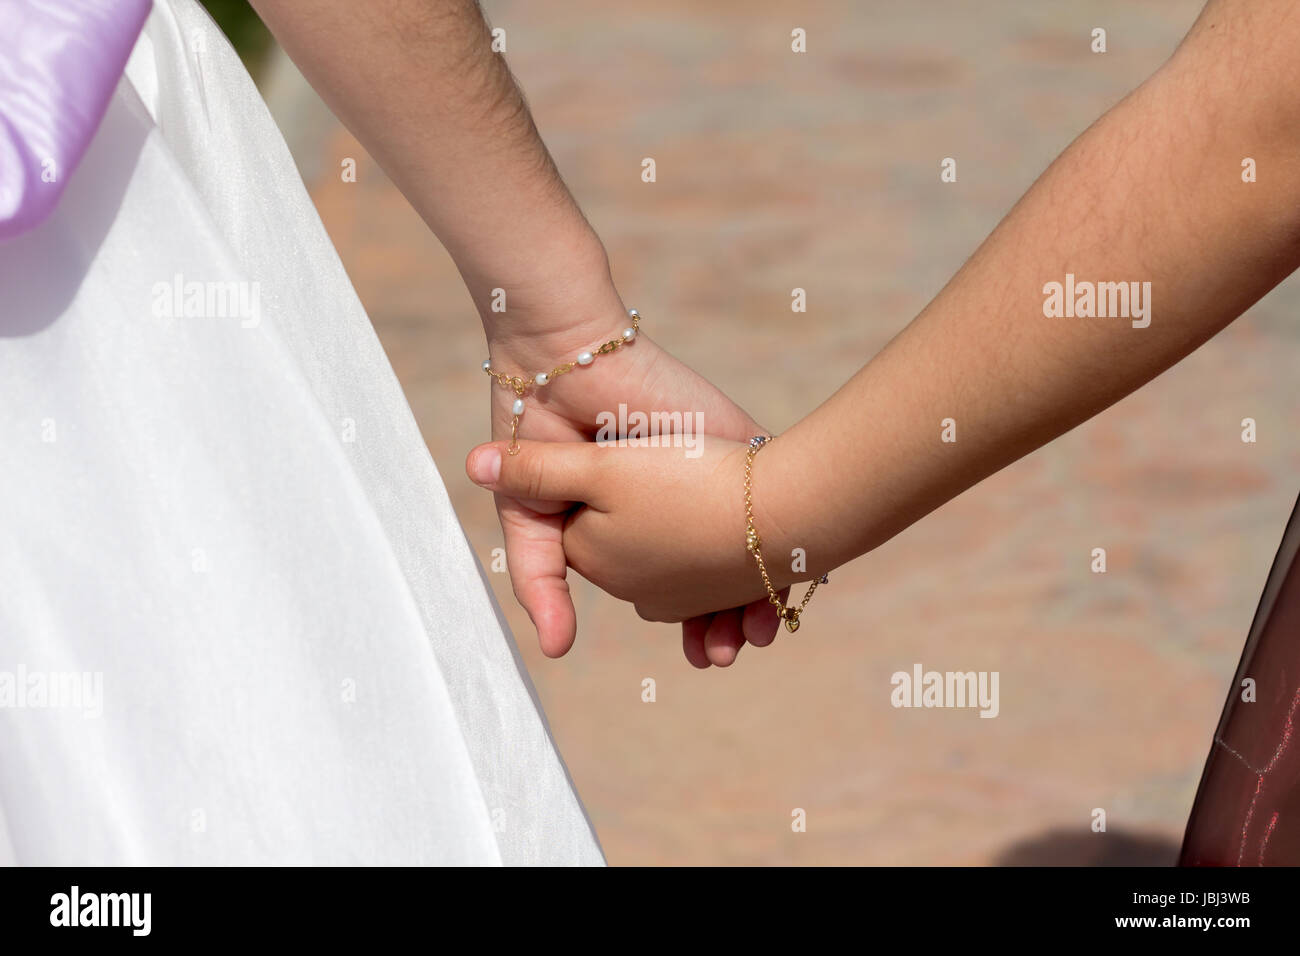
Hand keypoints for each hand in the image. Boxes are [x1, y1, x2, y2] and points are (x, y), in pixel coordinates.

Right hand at [467, 435, 820, 662]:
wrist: (560, 362)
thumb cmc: (540, 439)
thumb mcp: (531, 523)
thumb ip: (540, 583)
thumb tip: (557, 649)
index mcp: (634, 531)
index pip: (680, 591)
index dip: (697, 626)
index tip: (708, 656)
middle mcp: (680, 507)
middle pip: (723, 576)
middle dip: (732, 616)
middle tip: (730, 651)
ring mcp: (710, 474)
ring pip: (758, 544)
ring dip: (763, 590)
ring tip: (760, 630)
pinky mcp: (737, 438)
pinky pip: (776, 489)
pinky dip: (786, 528)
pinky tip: (787, 570)